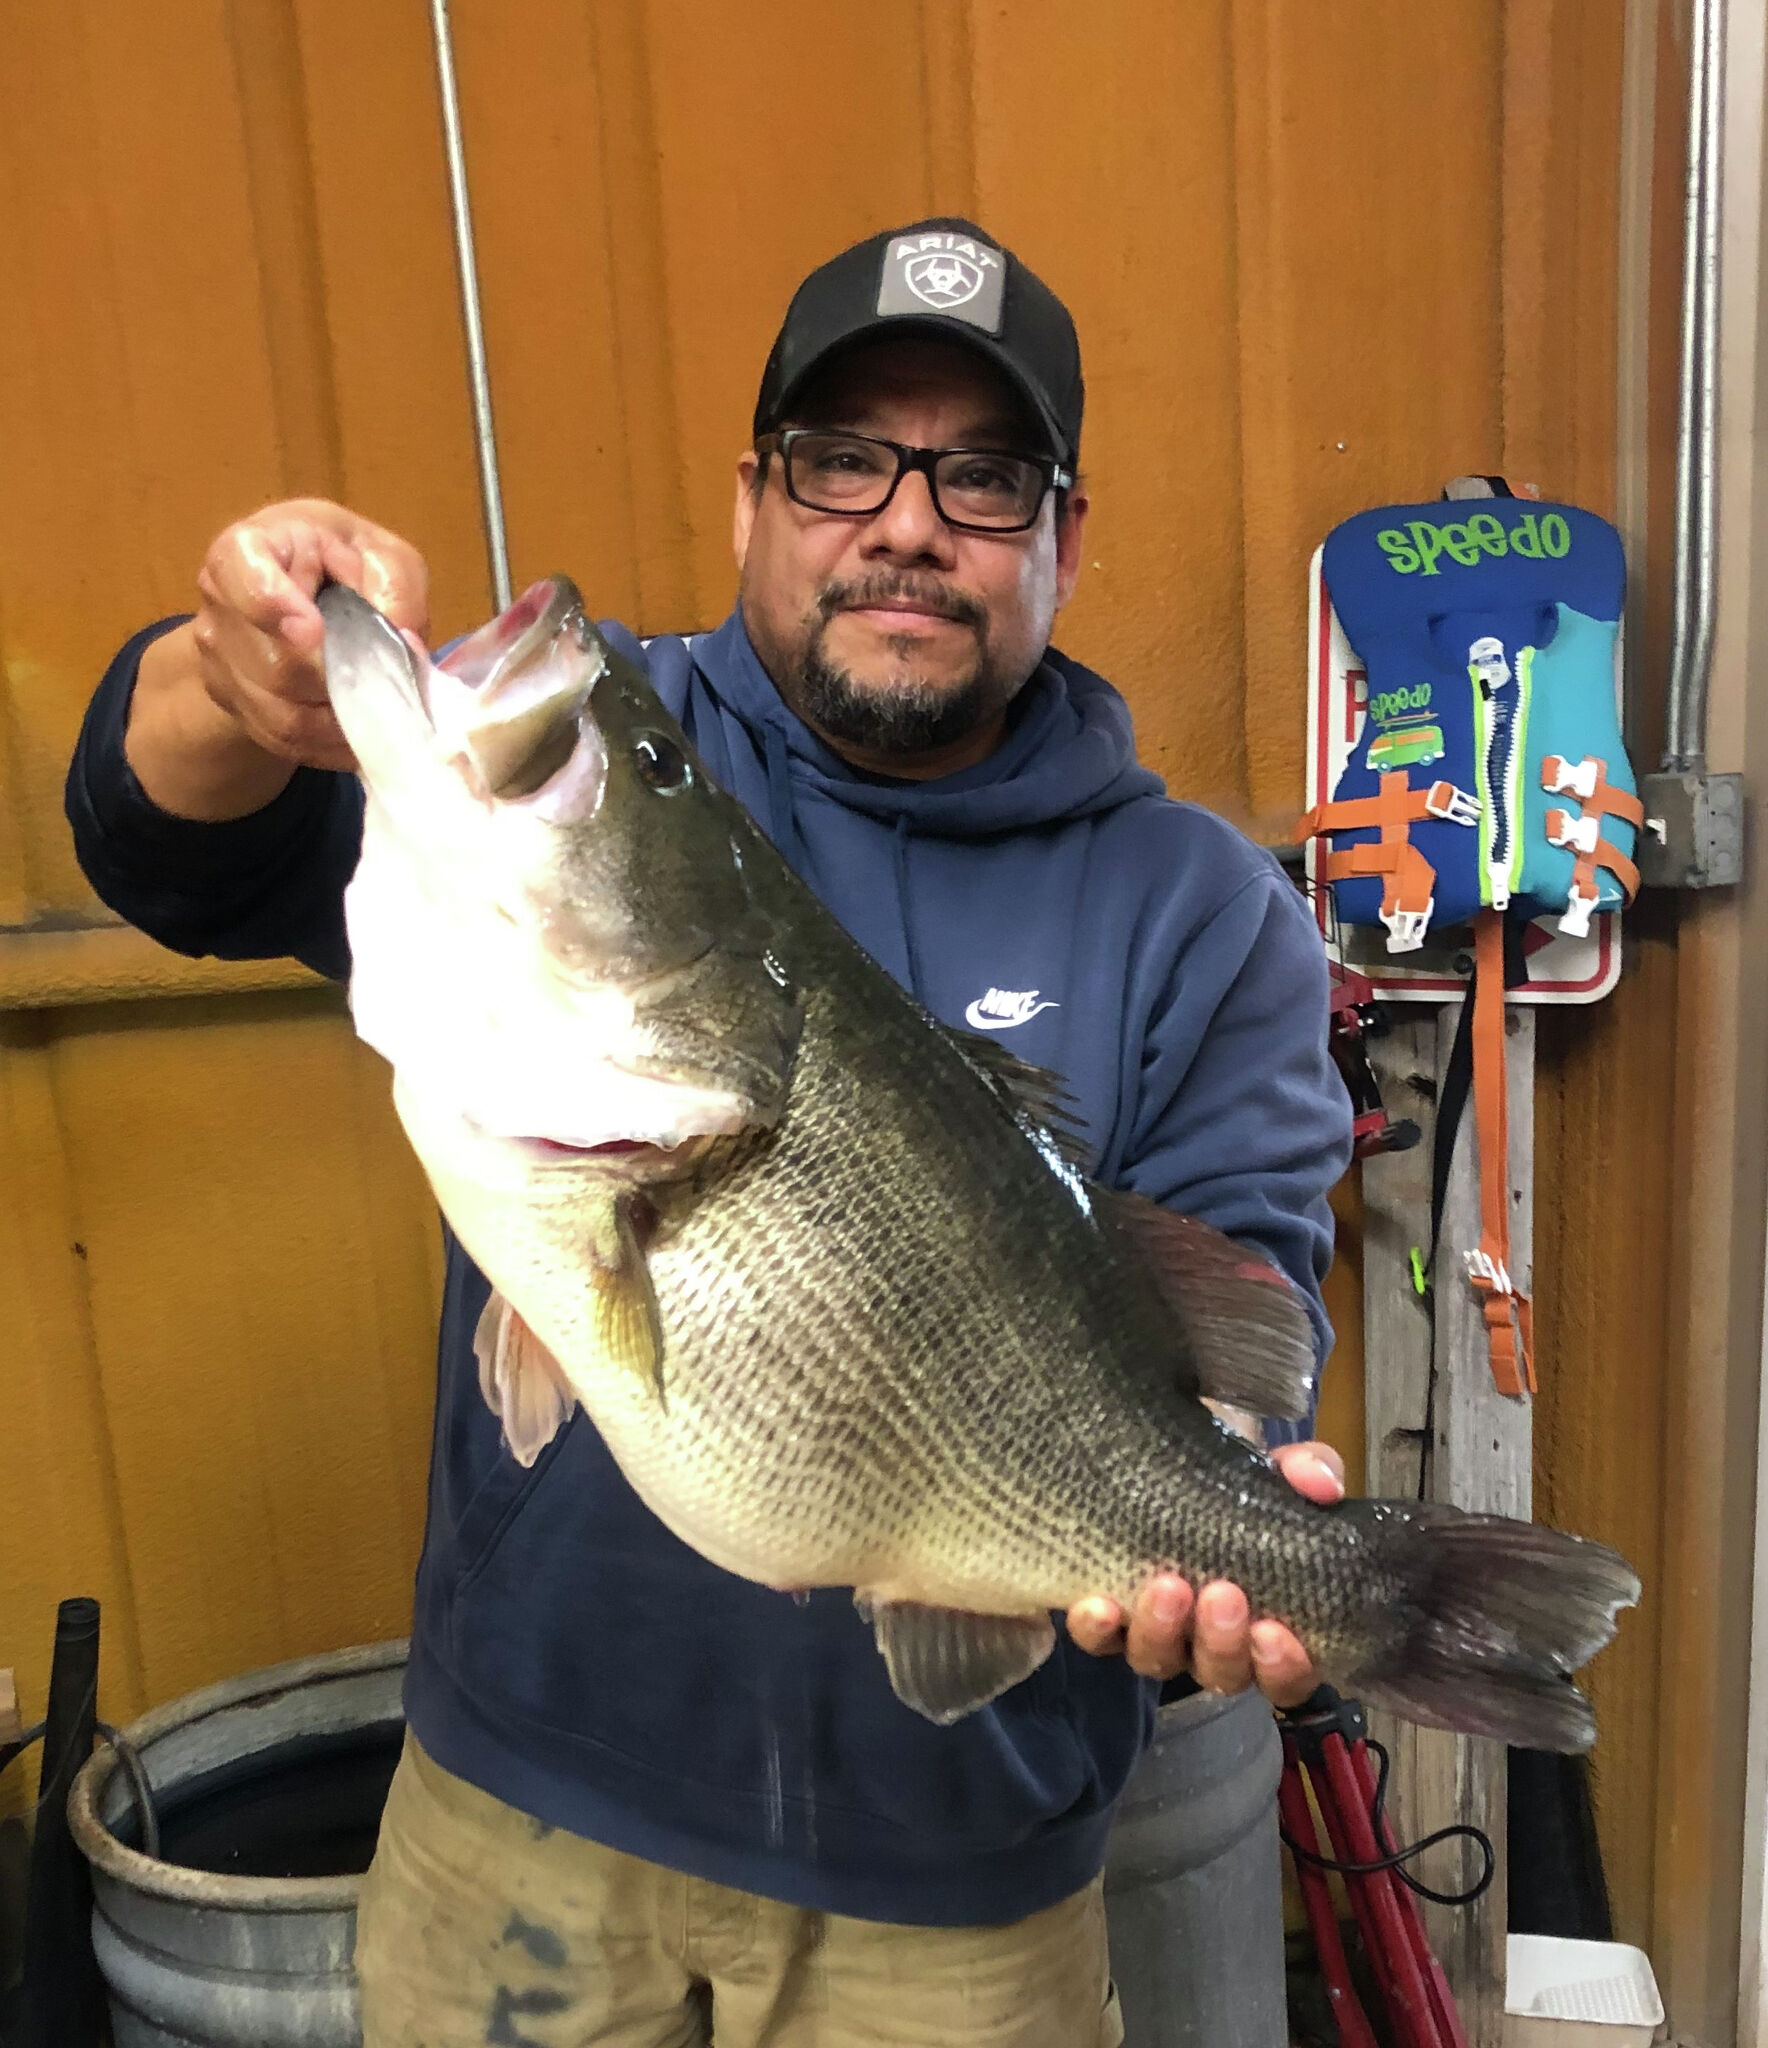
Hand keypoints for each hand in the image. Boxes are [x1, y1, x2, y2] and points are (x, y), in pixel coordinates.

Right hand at [190, 498, 429, 770]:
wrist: (308, 595)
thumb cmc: (347, 564)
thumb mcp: (385, 557)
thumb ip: (397, 590)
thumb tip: (404, 646)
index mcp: (249, 548)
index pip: (241, 573)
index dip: (271, 604)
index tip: (313, 628)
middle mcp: (220, 603)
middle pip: (275, 665)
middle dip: (339, 679)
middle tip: (383, 677)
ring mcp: (219, 659)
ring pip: (282, 714)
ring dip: (341, 718)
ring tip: (380, 705)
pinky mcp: (235, 704)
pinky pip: (285, 741)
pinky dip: (332, 744)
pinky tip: (361, 730)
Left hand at [1065, 1440, 1345, 1708]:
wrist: (1162, 1463)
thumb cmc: (1234, 1481)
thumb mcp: (1278, 1470)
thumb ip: (1307, 1471)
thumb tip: (1320, 1483)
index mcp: (1267, 1624)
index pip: (1285, 1675)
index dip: (1284, 1667)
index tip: (1275, 1631)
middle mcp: (1211, 1642)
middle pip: (1222, 1674)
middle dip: (1222, 1642)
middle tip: (1222, 1593)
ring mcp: (1157, 1634)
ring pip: (1160, 1660)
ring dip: (1163, 1631)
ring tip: (1166, 1585)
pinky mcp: (1107, 1618)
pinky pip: (1100, 1639)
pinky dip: (1098, 1628)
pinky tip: (1098, 1605)